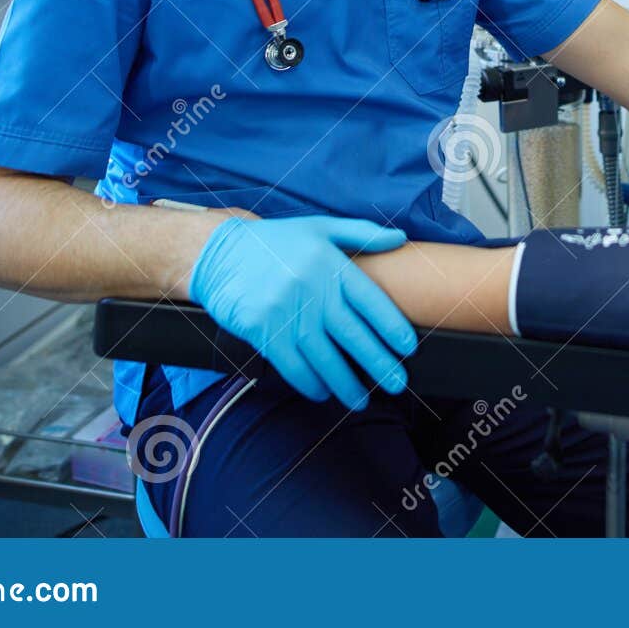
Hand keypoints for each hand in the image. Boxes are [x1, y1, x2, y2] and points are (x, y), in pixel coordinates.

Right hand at [189, 215, 416, 407]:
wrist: (220, 253)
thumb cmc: (275, 242)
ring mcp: (287, 312)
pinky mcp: (263, 330)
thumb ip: (361, 233)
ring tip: (362, 400)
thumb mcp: (319, 228)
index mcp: (331, 265)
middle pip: (353, 334)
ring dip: (345, 383)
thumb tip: (400, 238)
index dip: (392, 327)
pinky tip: (323, 393)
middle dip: (378, 363)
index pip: (370, 301)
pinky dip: (309, 382)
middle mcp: (312, 289)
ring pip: (324, 356)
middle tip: (397, 384)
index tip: (408, 348)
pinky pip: (292, 364)